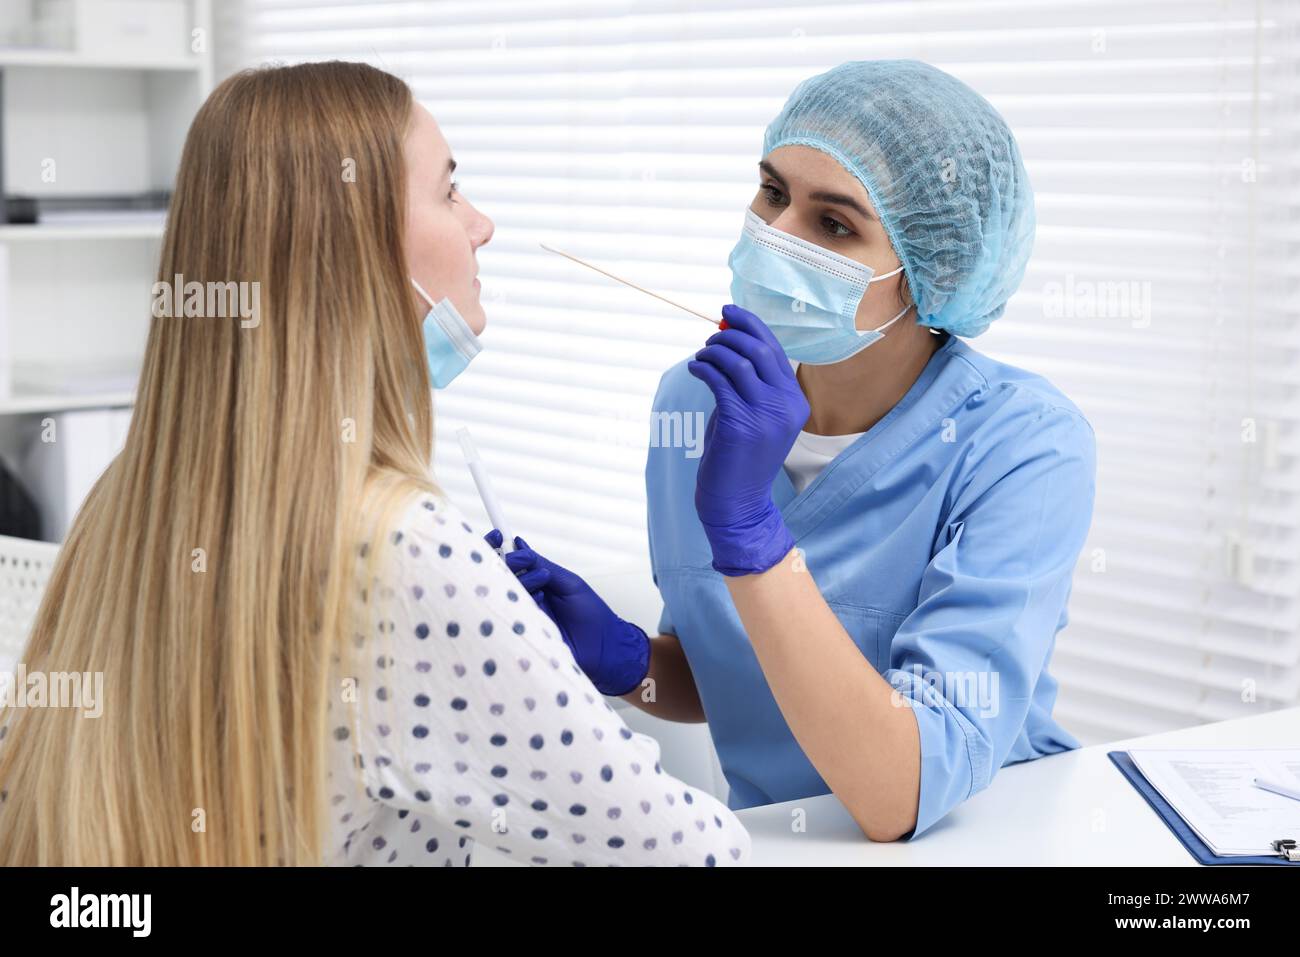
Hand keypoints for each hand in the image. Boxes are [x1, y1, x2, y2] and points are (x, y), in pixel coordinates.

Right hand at [485, 530, 649, 695]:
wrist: (606, 647)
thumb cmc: (592, 616)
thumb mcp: (568, 582)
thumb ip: (541, 564)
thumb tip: (518, 544)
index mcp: (533, 583)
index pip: (506, 564)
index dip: (497, 549)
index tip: (499, 535)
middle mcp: (523, 599)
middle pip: (497, 578)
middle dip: (504, 563)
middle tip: (519, 560)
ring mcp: (521, 617)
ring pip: (504, 594)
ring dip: (522, 581)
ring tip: (543, 581)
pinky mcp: (522, 635)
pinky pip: (510, 617)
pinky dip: (520, 604)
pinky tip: (537, 602)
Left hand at [687, 304, 808, 574]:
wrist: (737, 501)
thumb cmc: (741, 456)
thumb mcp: (757, 415)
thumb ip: (750, 381)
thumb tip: (729, 339)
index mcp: (797, 401)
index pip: (776, 350)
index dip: (751, 325)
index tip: (729, 312)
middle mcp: (787, 405)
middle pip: (759, 350)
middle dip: (730, 335)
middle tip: (711, 336)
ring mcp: (767, 415)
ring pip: (737, 362)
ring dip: (714, 352)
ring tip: (701, 356)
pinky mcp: (741, 423)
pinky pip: (719, 380)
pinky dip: (703, 368)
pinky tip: (695, 369)